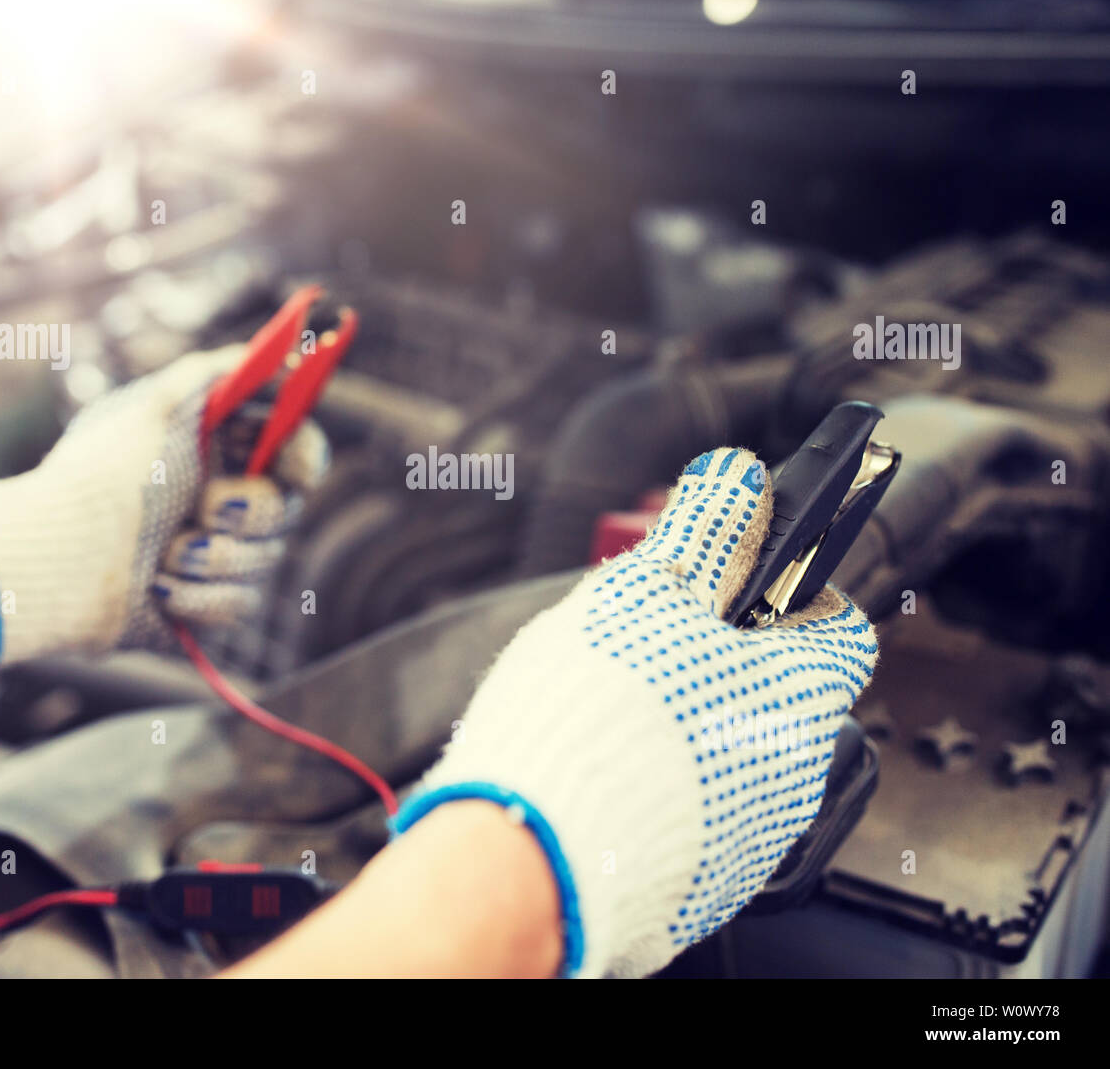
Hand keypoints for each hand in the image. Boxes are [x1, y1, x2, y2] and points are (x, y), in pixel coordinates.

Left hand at [0, 345, 326, 665]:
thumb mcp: (160, 404)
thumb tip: (279, 356)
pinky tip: (158, 589)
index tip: (294, 466)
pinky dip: (202, 596)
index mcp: (215, 451)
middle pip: (286, 507)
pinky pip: (243, 604)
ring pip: (268, 560)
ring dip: (216, 556)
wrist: (59, 562)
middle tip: (205, 507)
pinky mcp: (208, 607)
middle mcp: (221, 500)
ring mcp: (218, 556)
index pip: (294, 448)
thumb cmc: (105, 478)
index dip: (304, 456)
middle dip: (248, 511)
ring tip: (165, 557)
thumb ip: (221, 372)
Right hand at [392, 446, 877, 976]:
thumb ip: (703, 533)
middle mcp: (793, 775)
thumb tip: (743, 478)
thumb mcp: (641, 594)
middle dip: (722, 664)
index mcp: (796, 694)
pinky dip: (662, 795)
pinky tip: (601, 780)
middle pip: (777, 695)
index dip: (797, 596)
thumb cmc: (589, 721)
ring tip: (610, 718)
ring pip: (733, 758)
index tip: (746, 585)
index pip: (841, 629)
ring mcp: (751, 841)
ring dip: (690, 729)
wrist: (529, 862)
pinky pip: (695, 821)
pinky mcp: (703, 890)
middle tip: (648, 649)